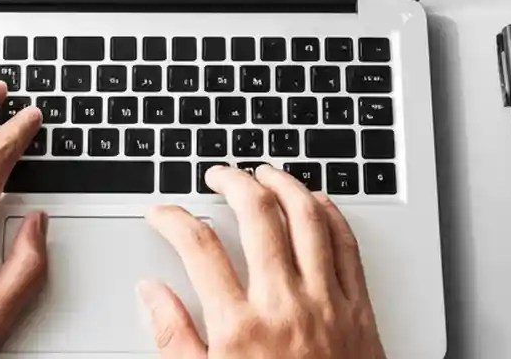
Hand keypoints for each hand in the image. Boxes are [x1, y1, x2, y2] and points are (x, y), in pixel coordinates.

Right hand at [139, 165, 384, 358]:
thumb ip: (173, 337)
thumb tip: (150, 293)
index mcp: (240, 327)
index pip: (198, 247)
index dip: (174, 219)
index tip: (163, 213)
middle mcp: (284, 305)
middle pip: (257, 216)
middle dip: (233, 182)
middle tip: (218, 175)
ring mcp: (326, 304)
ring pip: (307, 219)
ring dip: (284, 184)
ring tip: (266, 172)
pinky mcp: (359, 311)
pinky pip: (347, 247)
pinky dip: (331, 215)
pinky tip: (317, 203)